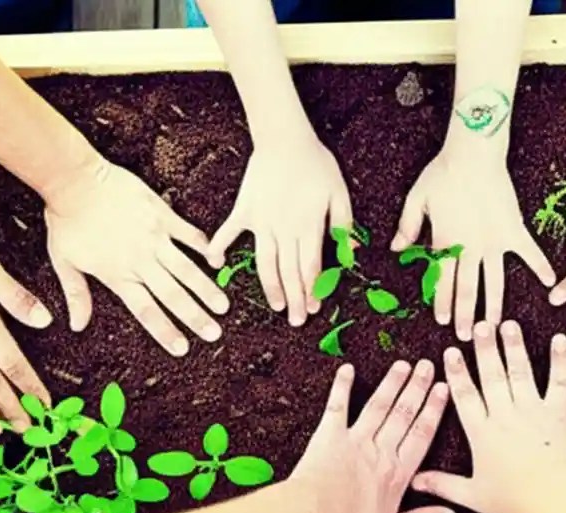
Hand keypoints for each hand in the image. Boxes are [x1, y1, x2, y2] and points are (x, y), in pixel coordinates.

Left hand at [45, 160, 226, 355]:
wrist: (75, 181)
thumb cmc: (67, 219)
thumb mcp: (64, 261)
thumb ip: (76, 294)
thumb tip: (77, 324)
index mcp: (118, 275)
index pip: (146, 311)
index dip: (166, 331)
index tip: (182, 348)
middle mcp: (140, 261)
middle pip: (173, 295)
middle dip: (196, 317)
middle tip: (214, 333)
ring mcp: (155, 238)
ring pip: (186, 270)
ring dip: (206, 290)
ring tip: (223, 306)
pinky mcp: (162, 216)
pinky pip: (189, 234)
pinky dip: (205, 247)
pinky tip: (217, 260)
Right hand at [208, 134, 351, 326]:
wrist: (284, 139)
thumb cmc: (316, 164)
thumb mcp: (339, 193)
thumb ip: (344, 225)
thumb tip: (351, 254)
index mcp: (308, 227)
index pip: (310, 267)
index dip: (312, 289)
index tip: (313, 307)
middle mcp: (284, 230)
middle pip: (289, 271)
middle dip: (294, 298)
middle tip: (296, 320)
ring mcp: (261, 222)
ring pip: (265, 262)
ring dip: (269, 286)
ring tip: (274, 305)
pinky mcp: (244, 210)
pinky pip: (229, 232)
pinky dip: (219, 247)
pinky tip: (215, 263)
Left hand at [288, 360, 454, 512]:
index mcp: (397, 474)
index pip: (422, 435)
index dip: (434, 411)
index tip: (444, 390)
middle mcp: (380, 451)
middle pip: (404, 413)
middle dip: (418, 387)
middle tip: (428, 366)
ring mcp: (355, 440)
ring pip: (379, 405)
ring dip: (392, 383)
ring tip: (404, 364)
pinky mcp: (329, 435)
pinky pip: (338, 405)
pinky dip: (342, 386)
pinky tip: (348, 369)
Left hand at [392, 149, 554, 341]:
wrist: (473, 153)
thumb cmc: (443, 173)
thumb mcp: (417, 200)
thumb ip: (407, 227)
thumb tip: (395, 250)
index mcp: (446, 242)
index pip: (442, 280)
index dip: (442, 302)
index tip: (443, 322)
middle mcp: (471, 248)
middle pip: (467, 289)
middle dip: (466, 315)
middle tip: (467, 337)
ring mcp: (494, 242)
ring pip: (494, 281)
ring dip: (494, 305)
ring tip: (496, 327)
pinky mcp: (514, 230)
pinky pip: (530, 253)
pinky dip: (541, 267)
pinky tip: (551, 284)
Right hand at [412, 321, 565, 512]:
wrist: (555, 499)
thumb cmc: (514, 501)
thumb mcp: (473, 495)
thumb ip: (442, 484)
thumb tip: (414, 482)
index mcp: (482, 432)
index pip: (464, 395)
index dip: (456, 372)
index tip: (450, 351)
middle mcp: (505, 414)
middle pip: (491, 374)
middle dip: (484, 347)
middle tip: (479, 323)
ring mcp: (533, 410)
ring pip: (520, 371)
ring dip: (514, 346)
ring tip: (508, 324)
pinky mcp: (559, 412)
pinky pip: (559, 381)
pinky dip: (559, 359)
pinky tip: (559, 340)